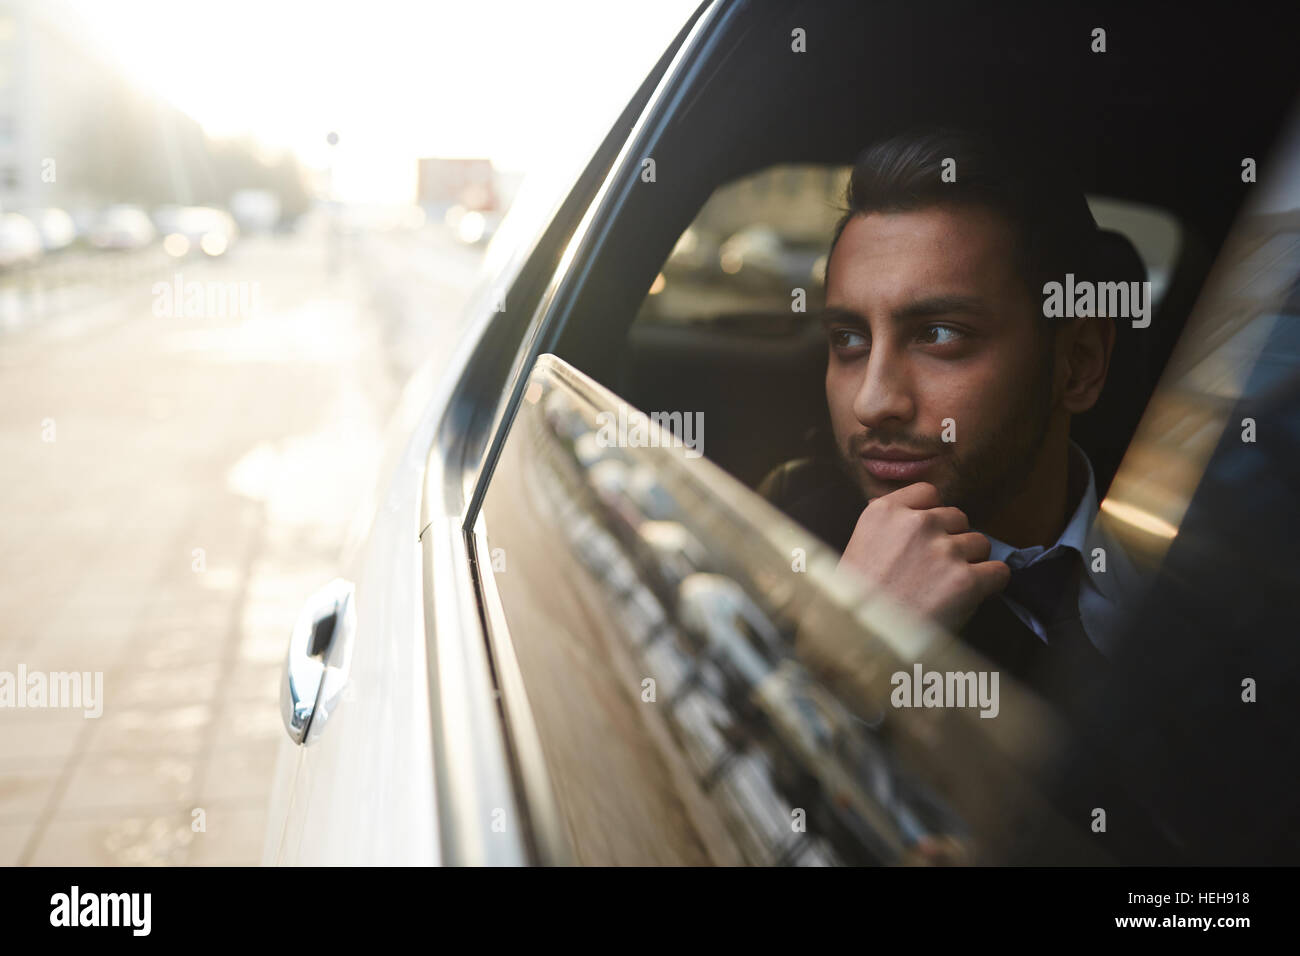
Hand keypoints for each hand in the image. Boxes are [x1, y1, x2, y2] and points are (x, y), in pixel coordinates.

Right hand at [836, 482, 1009, 632]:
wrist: (862, 640)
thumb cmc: (857, 601)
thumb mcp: (860, 546)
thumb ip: (890, 527)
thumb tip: (921, 519)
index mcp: (884, 511)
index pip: (928, 492)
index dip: (931, 515)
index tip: (924, 536)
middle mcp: (917, 523)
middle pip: (957, 517)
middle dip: (952, 539)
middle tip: (935, 568)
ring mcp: (943, 550)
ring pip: (980, 542)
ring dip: (970, 561)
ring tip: (947, 587)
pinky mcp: (966, 579)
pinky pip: (999, 571)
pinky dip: (990, 584)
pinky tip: (971, 597)